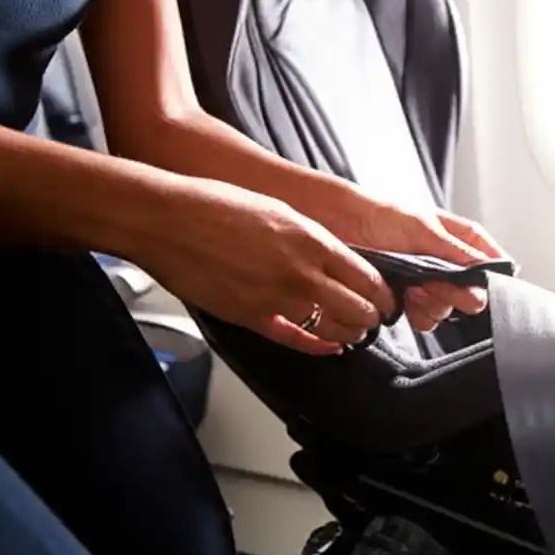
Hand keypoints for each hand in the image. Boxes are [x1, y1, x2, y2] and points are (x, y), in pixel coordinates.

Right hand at [132, 178, 396, 354]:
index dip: (383, 294)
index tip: (386, 298)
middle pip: (359, 309)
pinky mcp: (252, 318)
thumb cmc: (219, 205)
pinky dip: (320, 348)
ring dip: (350, 334)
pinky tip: (330, 348)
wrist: (169, 219)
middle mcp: (303, 274)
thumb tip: (340, 259)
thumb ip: (315, 239)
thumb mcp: (282, 211)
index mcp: (314, 241)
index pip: (369, 279)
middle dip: (372, 317)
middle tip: (374, 318)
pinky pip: (297, 342)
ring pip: (335, 331)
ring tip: (355, 332)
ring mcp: (278, 300)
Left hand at [299, 181, 508, 331]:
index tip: (479, 280)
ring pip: (448, 308)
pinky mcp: (406, 297)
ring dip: (434, 305)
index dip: (487, 274)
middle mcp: (446, 262)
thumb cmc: (378, 216)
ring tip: (413, 291)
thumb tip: (489, 270)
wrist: (336, 225)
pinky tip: (405, 301)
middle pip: (470, 292)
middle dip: (454, 293)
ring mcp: (427, 281)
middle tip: (433, 284)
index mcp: (458, 238)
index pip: (490, 261)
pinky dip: (418, 314)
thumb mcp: (423, 229)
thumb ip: (457, 252)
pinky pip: (425, 317)